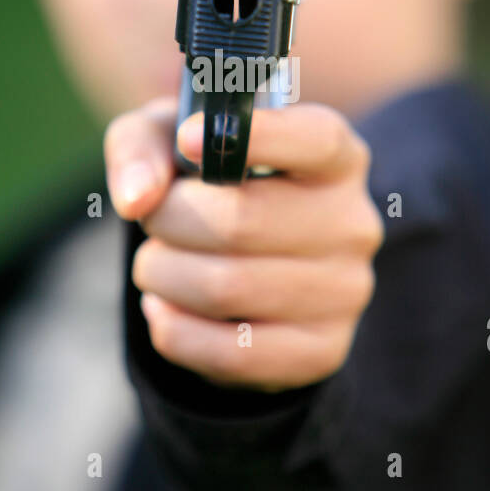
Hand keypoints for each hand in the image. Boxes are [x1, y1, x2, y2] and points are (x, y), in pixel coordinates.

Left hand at [103, 97, 384, 392]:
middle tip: (153, 220)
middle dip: (169, 220)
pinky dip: (175, 331)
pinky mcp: (322, 351)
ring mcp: (345, 292)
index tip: (188, 138)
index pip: (315, 140)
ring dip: (163, 276)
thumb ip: (143, 146)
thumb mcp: (171, 145)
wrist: (243, 271)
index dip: (253, 137)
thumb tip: (138, 197)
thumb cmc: (208, 189)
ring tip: (158, 265)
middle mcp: (352, 223)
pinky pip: (232, 353)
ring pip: (225, 289)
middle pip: (240, 221)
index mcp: (336, 158)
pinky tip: (164, 309)